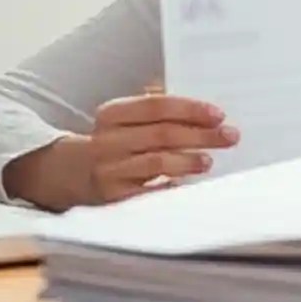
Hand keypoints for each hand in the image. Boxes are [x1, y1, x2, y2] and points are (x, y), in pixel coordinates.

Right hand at [87, 92, 238, 202]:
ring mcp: (110, 169)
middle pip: (161, 134)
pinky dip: (170, 188)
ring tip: (208, 160)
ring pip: (155, 162)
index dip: (189, 109)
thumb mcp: (122, 119)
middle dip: (200, 135)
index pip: (155, 106)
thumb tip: (196, 105)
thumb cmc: (110, 142)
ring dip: (187, 161)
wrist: (72, 173)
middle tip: (228, 136)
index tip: (217, 115)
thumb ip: (153, 107)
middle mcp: (109, 139)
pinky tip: (187, 185)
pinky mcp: (114, 196)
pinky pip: (147, 192)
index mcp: (112, 114)